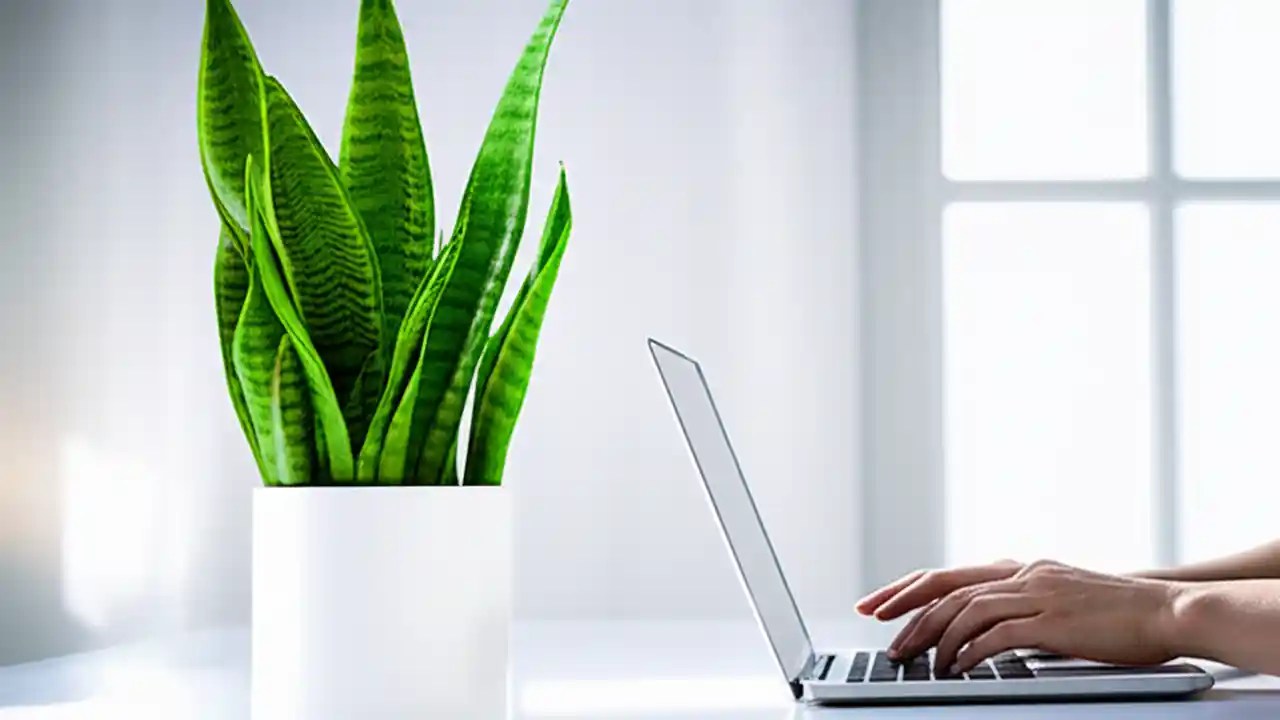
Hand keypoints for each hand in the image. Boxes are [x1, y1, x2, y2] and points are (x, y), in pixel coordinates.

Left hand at [887, 560, 1183, 675]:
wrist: (1167, 609)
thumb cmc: (1116, 612)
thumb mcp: (1059, 597)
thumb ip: (1022, 603)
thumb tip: (984, 626)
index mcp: (1020, 568)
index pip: (948, 574)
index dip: (908, 588)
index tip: (877, 604)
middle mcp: (1022, 575)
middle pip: (947, 588)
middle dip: (905, 610)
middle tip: (880, 634)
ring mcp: (1037, 595)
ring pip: (965, 609)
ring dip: (934, 636)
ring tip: (915, 661)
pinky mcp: (1053, 621)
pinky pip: (997, 635)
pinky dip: (970, 651)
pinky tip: (957, 667)